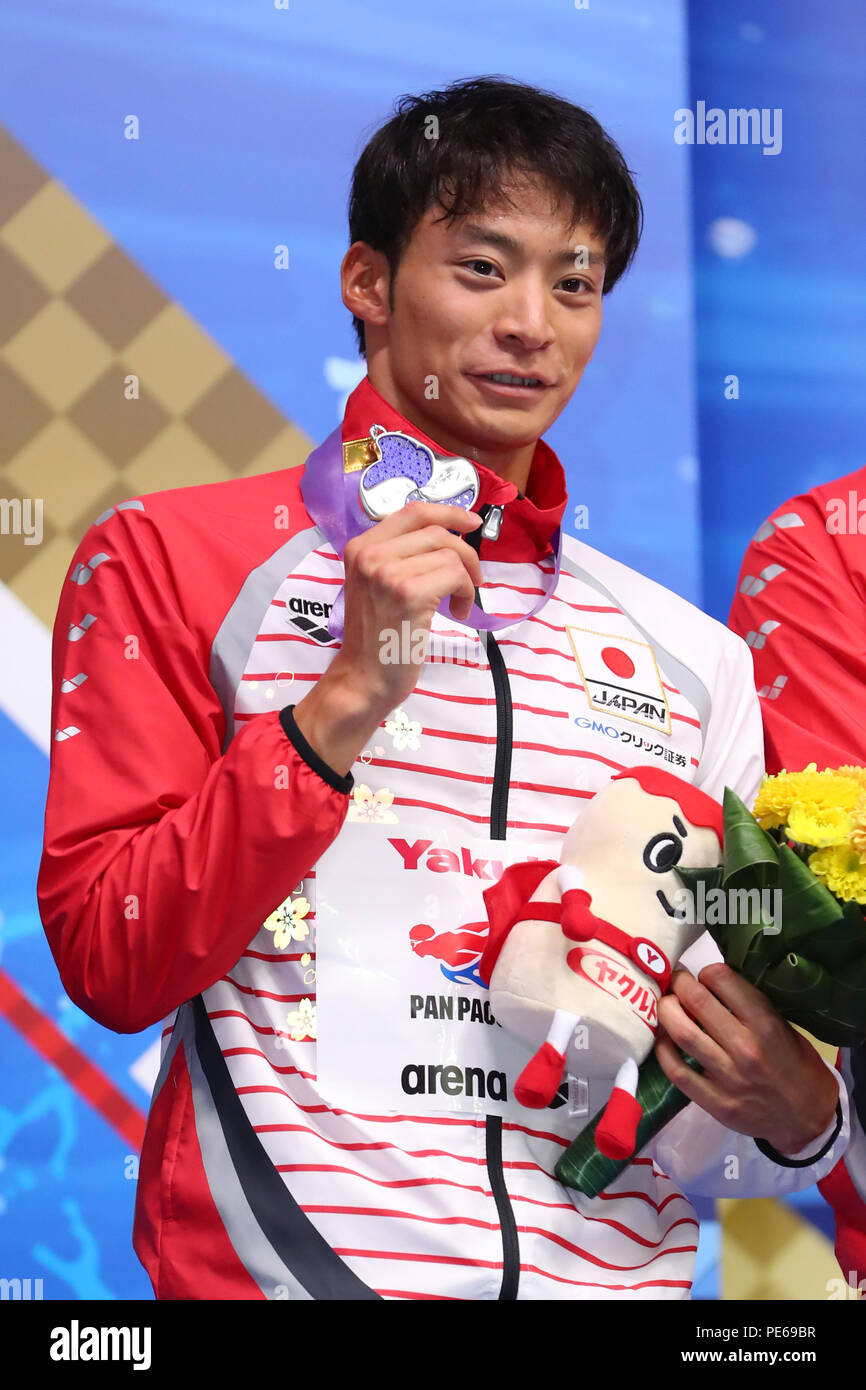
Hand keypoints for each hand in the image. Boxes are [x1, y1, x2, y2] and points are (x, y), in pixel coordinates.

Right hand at [293, 502, 482, 773]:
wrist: (364, 677)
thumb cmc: (377, 636)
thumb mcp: (376, 584)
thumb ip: (399, 556)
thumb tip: (447, 534)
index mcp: (360, 546)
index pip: (413, 512)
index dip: (449, 512)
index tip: (472, 522)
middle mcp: (370, 554)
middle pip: (437, 532)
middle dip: (466, 553)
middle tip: (474, 579)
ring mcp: (387, 573)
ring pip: (450, 555)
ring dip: (466, 580)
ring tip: (458, 603)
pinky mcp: (408, 594)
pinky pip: (455, 577)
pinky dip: (465, 594)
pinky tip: (457, 613)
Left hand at [655, 963, 838, 1153]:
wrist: (809, 1118)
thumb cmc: (798, 1065)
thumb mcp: (784, 1027)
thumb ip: (751, 1006)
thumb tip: (713, 984)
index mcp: (765, 1025)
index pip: (722, 980)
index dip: (707, 971)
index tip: (703, 975)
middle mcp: (745, 1048)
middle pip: (697, 1001)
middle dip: (680, 983)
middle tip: (677, 982)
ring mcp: (728, 1078)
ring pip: (682, 1033)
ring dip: (666, 1011)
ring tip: (666, 1004)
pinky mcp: (716, 1103)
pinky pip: (677, 1072)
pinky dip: (663, 1050)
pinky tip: (663, 1039)